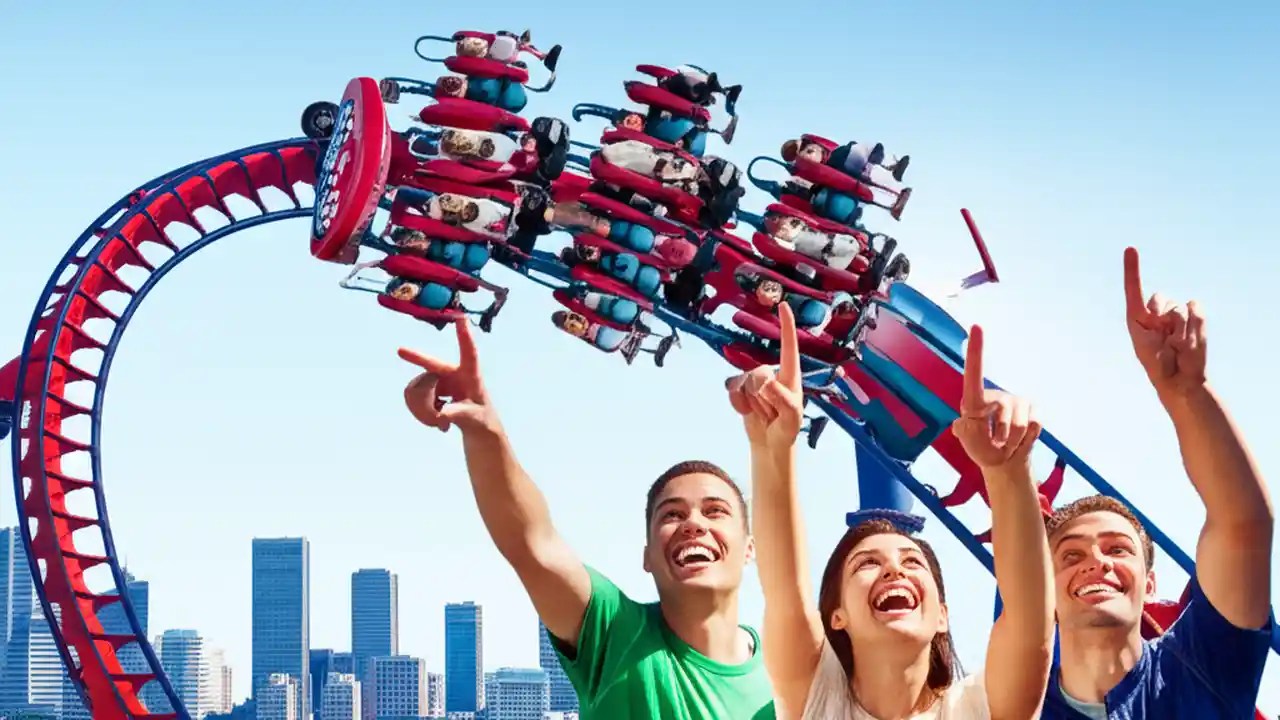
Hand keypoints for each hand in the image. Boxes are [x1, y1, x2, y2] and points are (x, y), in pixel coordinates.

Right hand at [398, 318, 497, 433]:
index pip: (469, 352)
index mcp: (471, 375)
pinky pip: (417, 397)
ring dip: (424, 407)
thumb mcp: (471, 418)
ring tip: (438, 423)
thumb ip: (456, 414)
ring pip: (421, 387)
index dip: (464, 336)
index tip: (461, 317)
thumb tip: (440, 413)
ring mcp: (442, 380)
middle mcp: (454, 373)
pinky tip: (438, 423)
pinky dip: (422, 412)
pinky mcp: (433, 389)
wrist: (476, 424)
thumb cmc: (480, 417)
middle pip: (432, 366)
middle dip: (417, 357)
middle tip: (400, 350)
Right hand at [725, 302, 804, 450]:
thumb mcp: (790, 416)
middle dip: (762, 397)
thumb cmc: (787, 429)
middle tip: (772, 413)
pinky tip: (747, 413)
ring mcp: (754, 381)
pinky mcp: (741, 390)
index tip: (782, 305)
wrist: (770, 444)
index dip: (786, 325)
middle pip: (758, 373)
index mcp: (790, 374)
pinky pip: (732, 389)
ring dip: (751, 403)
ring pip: (743, 382)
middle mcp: (772, 373)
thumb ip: (780, 397)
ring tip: (763, 414)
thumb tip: (762, 380)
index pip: (788, 346)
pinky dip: (738, 404)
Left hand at [951, 325, 1040, 470]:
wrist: (1004, 463)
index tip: (976, 326)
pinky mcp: (1033, 409)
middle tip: (997, 446)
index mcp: (975, 401)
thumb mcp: (968, 442)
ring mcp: (1016, 401)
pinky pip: (1035, 423)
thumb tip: (962, 422)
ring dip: (1015, 441)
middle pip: (1004, 413)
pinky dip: (1029, 438)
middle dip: (1003, 437)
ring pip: (1020, 422)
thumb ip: (964, 432)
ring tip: (1007, 444)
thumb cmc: (981, 449)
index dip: (976, 351)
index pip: (974, 374)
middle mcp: (997, 396)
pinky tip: (1022, 439)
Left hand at [1123, 247, 1206, 398]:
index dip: (1132, 269)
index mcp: (1139, 316)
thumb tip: (1173, 307)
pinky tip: (1189, 339)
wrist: (1179, 379)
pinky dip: (1194, 323)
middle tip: (1162, 336)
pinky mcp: (1196, 317)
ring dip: (1177, 327)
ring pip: (1178, 307)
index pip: (1134, 289)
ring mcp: (1177, 314)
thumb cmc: (1157, 362)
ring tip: (1176, 344)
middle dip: (1160, 312)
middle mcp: (1158, 313)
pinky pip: (1195, 308)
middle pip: (1159, 298)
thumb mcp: (1143, 341)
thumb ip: (1149, 319)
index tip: (1130, 248)